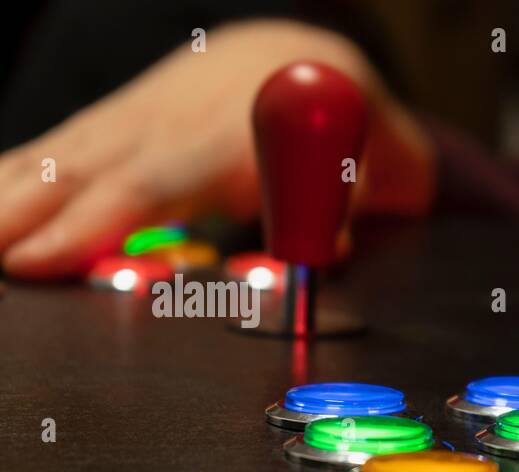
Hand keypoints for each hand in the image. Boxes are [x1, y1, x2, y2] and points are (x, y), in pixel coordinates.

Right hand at [0, 19, 433, 278]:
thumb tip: (323, 246)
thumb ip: (342, 201)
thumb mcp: (374, 162)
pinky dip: (12, 180)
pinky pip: (52, 154)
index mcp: (226, 135)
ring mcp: (133, 122)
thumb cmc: (341, 122)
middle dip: (24, 214)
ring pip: (58, 158)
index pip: (149, 183)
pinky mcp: (113, 130)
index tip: (42, 257)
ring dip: (8, 199)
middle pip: (83, 170)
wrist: (300, 60)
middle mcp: (166, 123)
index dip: (93, 221)